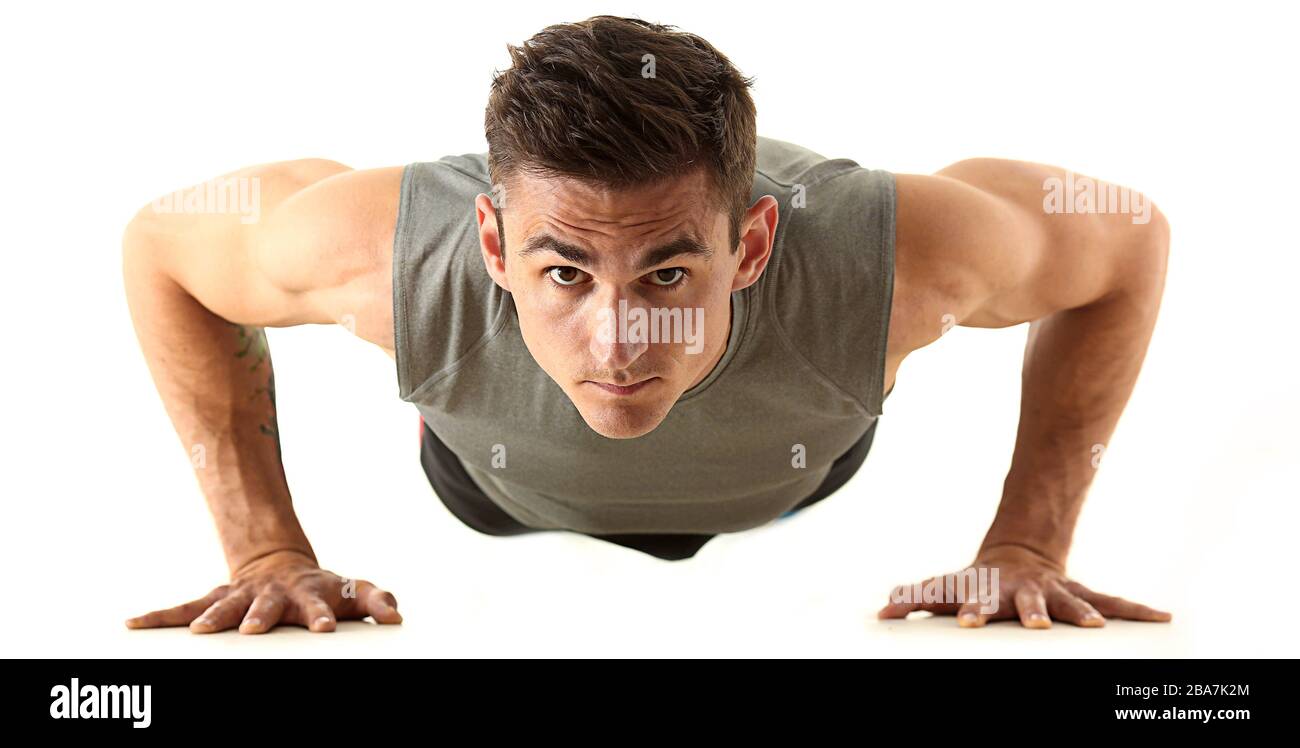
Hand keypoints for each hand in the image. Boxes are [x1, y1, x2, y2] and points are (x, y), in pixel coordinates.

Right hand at [125, 549, 402, 633]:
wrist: (281, 565)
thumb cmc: (322, 588)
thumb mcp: (354, 592)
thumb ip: (376, 601)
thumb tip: (396, 615)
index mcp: (307, 594)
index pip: (318, 605)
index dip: (322, 616)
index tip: (325, 629)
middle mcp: (271, 595)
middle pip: (266, 608)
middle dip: (259, 618)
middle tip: (253, 631)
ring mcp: (241, 597)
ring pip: (223, 608)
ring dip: (212, 620)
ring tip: (203, 632)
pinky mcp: (215, 601)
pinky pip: (183, 609)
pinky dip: (159, 616)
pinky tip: (133, 623)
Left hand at [875, 543, 1171, 628]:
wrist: (1018, 554)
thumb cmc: (979, 581)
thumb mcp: (948, 587)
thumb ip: (916, 598)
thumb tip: (881, 611)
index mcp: (992, 593)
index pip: (979, 604)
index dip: (973, 614)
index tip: (968, 626)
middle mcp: (1026, 592)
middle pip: (1028, 605)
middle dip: (1032, 615)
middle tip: (1037, 628)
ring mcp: (1056, 592)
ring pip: (1074, 603)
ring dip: (1085, 614)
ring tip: (1096, 627)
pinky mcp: (1081, 595)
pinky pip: (1114, 602)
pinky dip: (1139, 609)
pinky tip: (1165, 617)